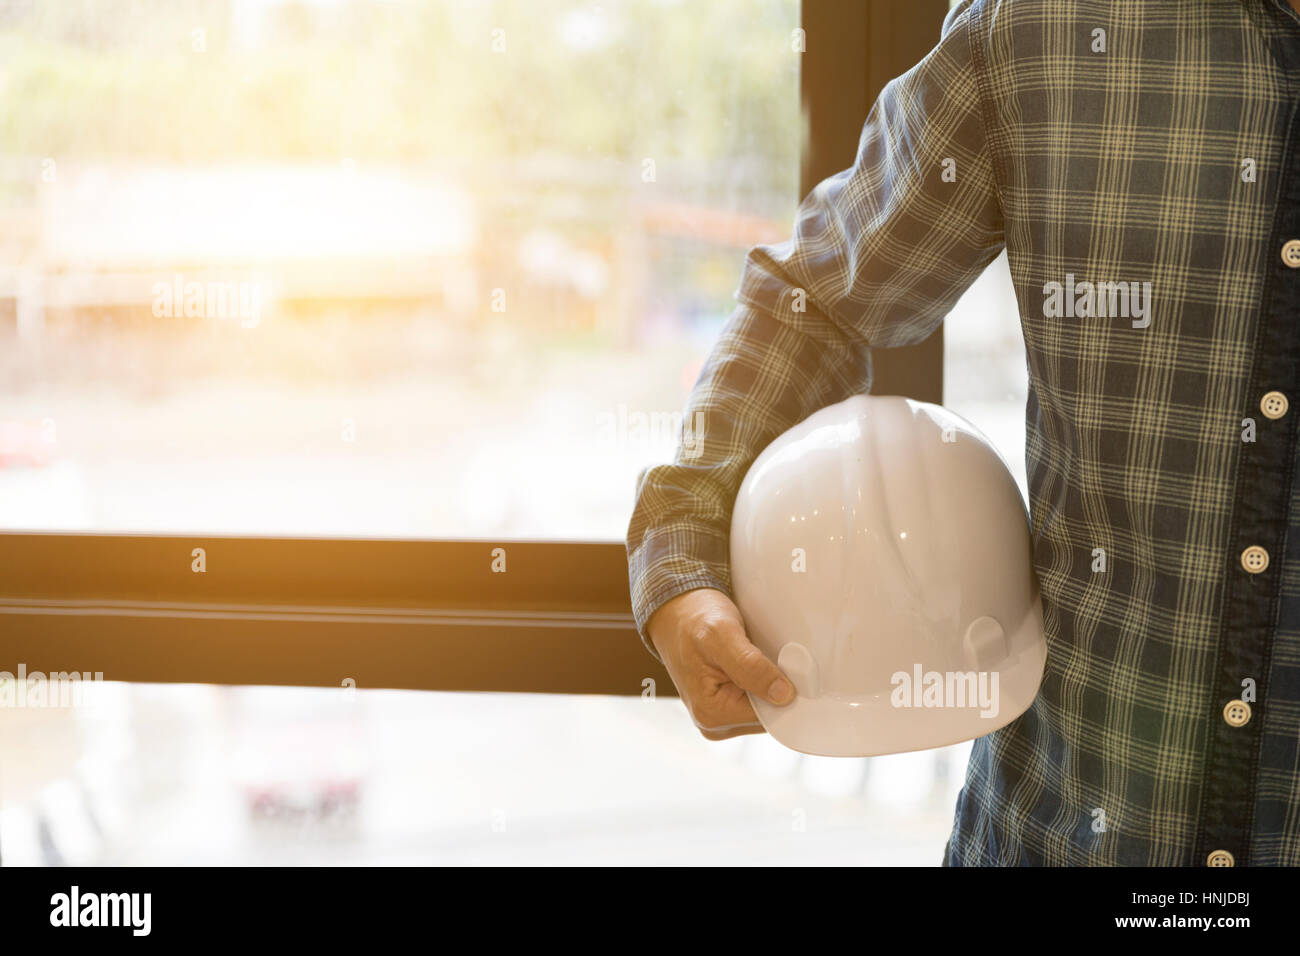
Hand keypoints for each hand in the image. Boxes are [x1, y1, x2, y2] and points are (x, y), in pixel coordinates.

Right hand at [645, 587, 793, 740]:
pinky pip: (757, 700)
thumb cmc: (694, 619)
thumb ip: (750, 666)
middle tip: (774, 655)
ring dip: (770, 683)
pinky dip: (763, 682)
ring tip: (759, 657)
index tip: (793, 666)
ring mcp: (719, 716)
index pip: (769, 717)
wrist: (677, 610)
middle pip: (768, 716)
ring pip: (765, 708)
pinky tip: (755, 664)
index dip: (786, 692)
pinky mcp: (725, 705)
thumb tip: (783, 695)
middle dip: (778, 688)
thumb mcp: (722, 635)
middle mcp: (713, 723)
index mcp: (711, 713)